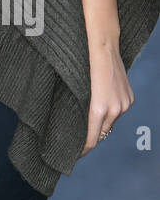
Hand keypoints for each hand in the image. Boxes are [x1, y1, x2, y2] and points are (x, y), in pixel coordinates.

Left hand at [81, 37, 132, 155]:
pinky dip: (109, 111)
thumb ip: (76, 108)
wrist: (102, 44)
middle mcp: (115, 109)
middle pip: (102, 133)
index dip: (82, 149)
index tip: (73, 155)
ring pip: (110, 122)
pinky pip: (117, 110)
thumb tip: (71, 124)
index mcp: (99, 109)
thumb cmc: (82, 64)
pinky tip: (99, 104)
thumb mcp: (74, 89)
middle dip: (90, 136)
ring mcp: (124, 103)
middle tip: (76, 137)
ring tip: (86, 120)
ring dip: (100, 123)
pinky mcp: (129, 97)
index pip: (92, 139)